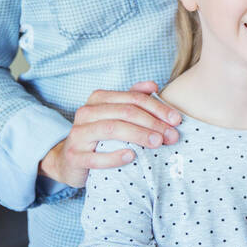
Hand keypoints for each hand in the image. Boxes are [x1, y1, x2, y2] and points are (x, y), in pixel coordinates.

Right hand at [38, 82, 182, 188]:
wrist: (70, 160)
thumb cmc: (99, 136)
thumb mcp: (115, 115)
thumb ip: (133, 99)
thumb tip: (153, 86)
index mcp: (98, 99)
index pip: (133, 98)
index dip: (157, 107)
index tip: (176, 120)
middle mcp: (86, 113)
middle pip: (125, 112)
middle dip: (152, 123)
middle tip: (172, 135)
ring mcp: (78, 134)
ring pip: (111, 129)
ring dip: (138, 135)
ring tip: (158, 143)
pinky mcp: (74, 157)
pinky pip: (95, 157)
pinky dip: (114, 157)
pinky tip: (132, 157)